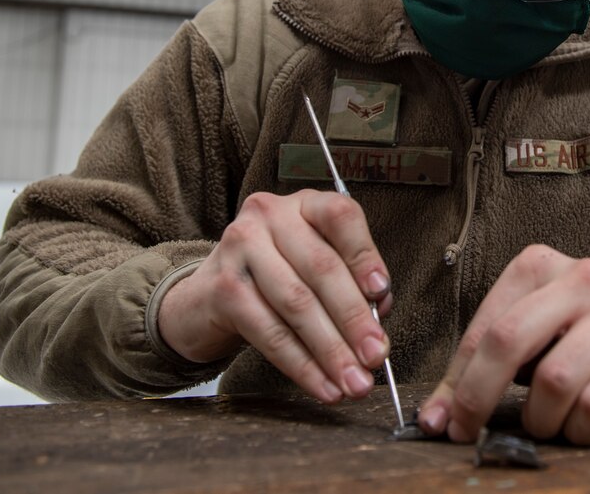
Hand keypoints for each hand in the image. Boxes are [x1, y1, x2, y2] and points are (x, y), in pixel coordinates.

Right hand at [157, 189, 391, 403]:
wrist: (206, 297)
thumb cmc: (276, 279)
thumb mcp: (315, 268)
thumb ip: (351, 282)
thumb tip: (380, 314)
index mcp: (305, 204)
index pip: (341, 217)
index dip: (364, 255)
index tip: (383, 293)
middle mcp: (271, 215)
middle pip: (321, 268)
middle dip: (354, 319)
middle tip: (376, 356)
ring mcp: (242, 248)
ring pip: (297, 304)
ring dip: (331, 350)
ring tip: (354, 382)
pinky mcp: (224, 288)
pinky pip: (270, 333)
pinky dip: (302, 365)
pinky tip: (323, 386)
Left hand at [416, 244, 589, 445]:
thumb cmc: (572, 337)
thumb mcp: (525, 334)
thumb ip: (479, 366)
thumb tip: (435, 419)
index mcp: (539, 265)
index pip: (486, 328)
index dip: (458, 381)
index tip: (442, 422)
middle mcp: (582, 279)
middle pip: (511, 341)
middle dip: (479, 396)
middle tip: (469, 431)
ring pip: (555, 380)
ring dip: (538, 418)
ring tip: (541, 421)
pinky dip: (576, 430)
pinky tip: (577, 425)